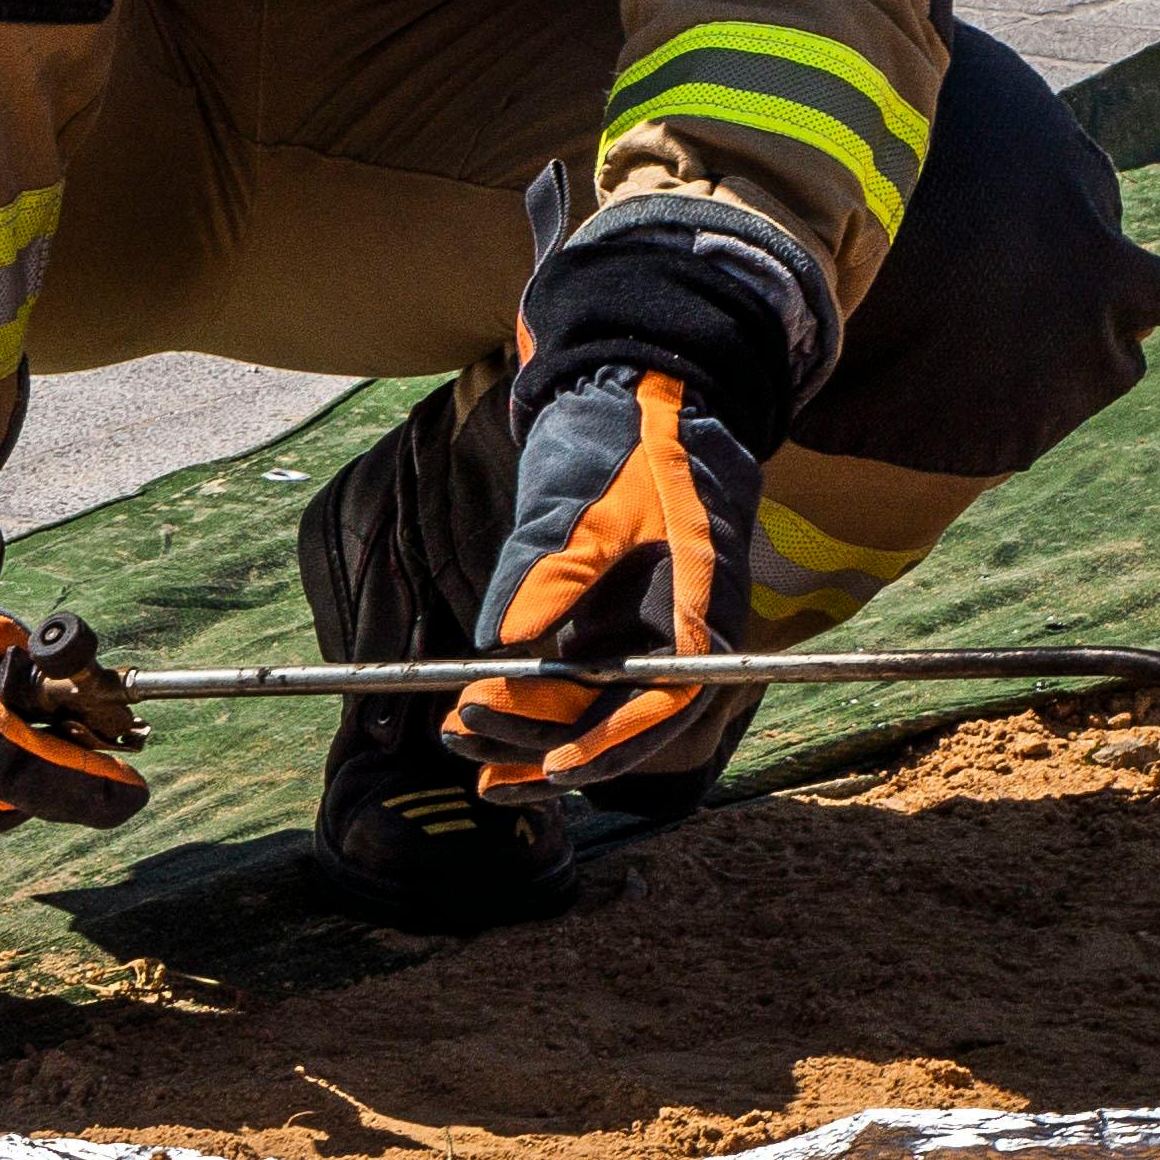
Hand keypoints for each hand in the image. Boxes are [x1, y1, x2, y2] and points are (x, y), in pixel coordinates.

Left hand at [453, 364, 765, 782]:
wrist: (640, 394)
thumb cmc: (635, 440)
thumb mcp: (596, 499)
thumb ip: (553, 569)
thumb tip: (500, 640)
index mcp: (700, 608)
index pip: (665, 697)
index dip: (612, 740)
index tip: (557, 765)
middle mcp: (676, 634)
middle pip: (616, 714)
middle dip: (543, 734)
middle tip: (468, 727)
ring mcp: (642, 632)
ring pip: (589, 706)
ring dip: (527, 729)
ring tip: (460, 739)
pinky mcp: (610, 625)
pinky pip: (571, 683)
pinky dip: (529, 707)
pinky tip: (479, 728)